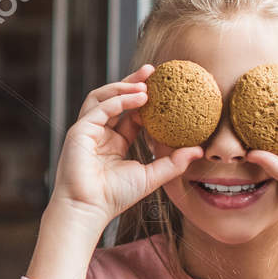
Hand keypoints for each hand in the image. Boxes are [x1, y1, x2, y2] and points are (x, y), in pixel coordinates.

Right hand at [50, 65, 202, 231]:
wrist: (89, 208)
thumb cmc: (114, 197)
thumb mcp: (151, 176)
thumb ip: (173, 163)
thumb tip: (198, 150)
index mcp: (113, 142)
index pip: (129, 112)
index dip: (145, 98)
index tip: (164, 87)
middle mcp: (99, 132)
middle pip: (114, 98)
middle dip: (132, 82)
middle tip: (153, 70)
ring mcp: (88, 130)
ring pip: (102, 97)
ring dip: (123, 87)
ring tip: (145, 84)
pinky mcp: (79, 131)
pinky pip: (99, 109)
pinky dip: (117, 101)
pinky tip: (137, 98)